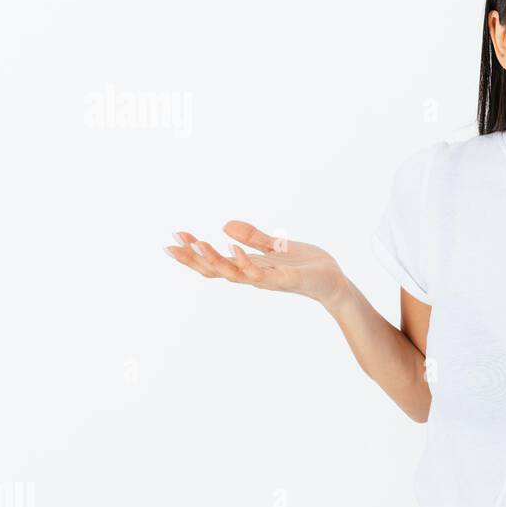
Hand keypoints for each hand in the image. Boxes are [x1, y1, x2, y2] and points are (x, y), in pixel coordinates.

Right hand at [163, 220, 347, 306]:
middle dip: (192, 259)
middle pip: (215, 271)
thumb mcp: (276, 247)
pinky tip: (233, 249)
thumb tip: (225, 224)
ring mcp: (267, 280)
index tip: (174, 238)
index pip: (214, 262)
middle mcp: (253, 276)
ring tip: (197, 244)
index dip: (193, 253)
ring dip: (214, 260)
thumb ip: (253, 238)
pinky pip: (260, 275)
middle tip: (171, 245)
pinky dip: (245, 263)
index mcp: (249, 267)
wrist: (334, 282)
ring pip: (233, 274)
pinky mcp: (285, 280)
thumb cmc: (307, 267)